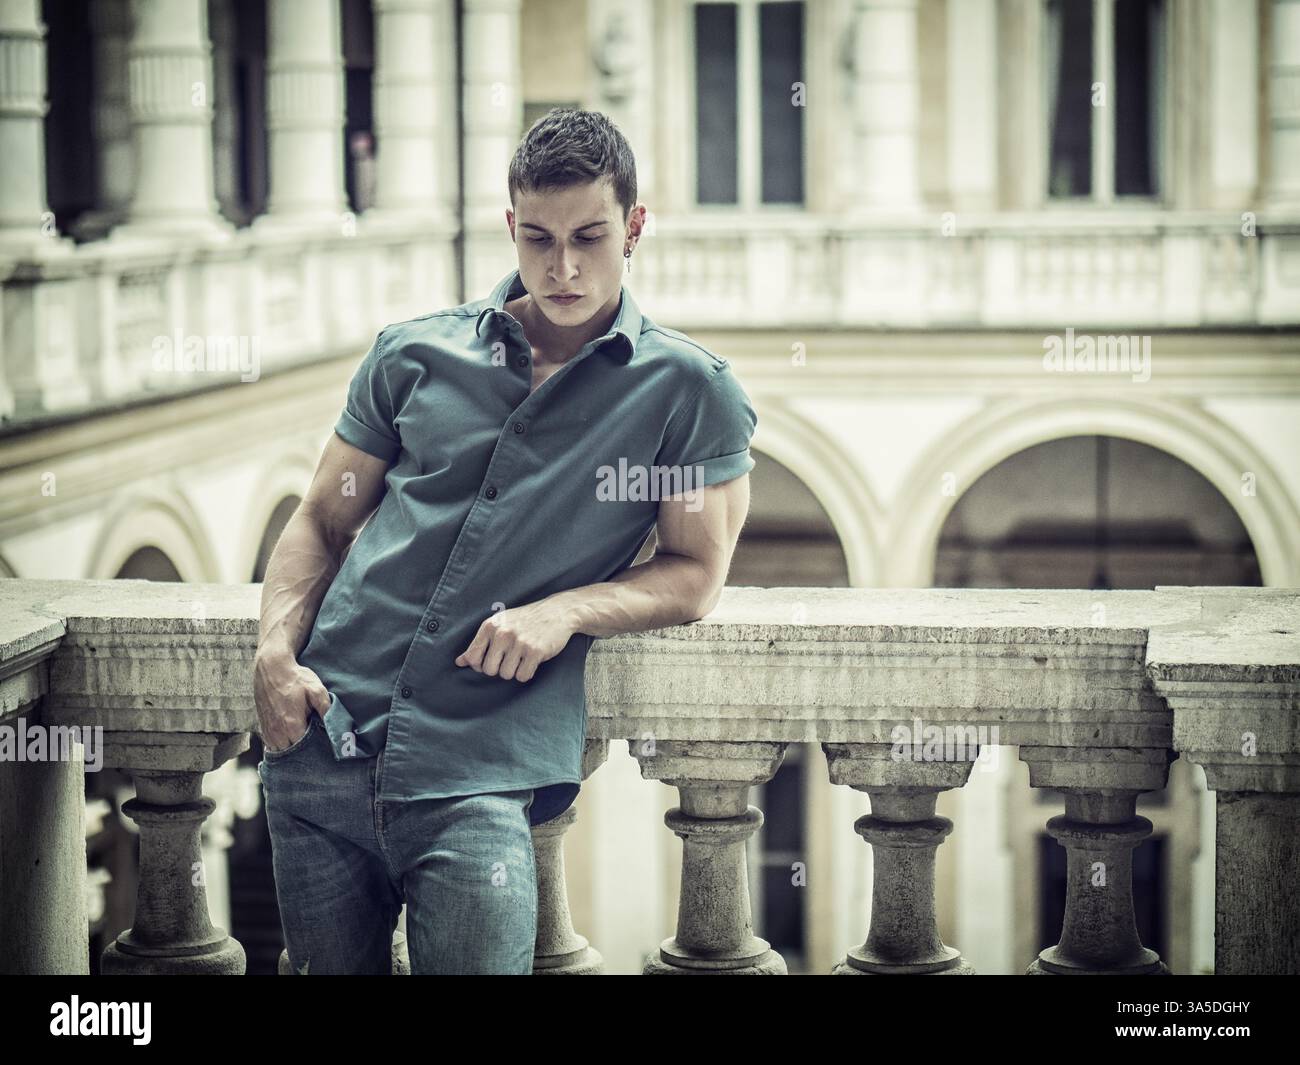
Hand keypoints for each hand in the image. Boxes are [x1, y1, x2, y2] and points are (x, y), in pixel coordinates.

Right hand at [254, 646, 330, 750]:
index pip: (304, 751)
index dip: (314, 752)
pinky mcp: (262, 726)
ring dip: (290, 752)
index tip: (322, 750)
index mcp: (292, 725)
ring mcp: (268, 730)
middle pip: (291, 754)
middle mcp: (277, 731)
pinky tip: (289, 743)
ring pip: (279, 751)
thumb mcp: (316, 690)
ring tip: (302, 749)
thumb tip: (335, 726)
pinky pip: (270, 746)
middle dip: (302, 754)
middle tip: (314, 751)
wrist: (271, 667)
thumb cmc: (295, 678)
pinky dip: (279, 747)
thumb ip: (325, 709)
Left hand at [455, 599, 575, 682]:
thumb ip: (479, 643)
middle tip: (511, 657)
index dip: (480, 665)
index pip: (473, 658)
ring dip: (515, 670)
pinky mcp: (535, 651)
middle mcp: (502, 633)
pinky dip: (527, 672)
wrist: (557, 612)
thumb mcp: (500, 625)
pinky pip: (523, 676)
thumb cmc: (526, 620)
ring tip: (523, 656)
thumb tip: (459, 662)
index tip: (492, 660)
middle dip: (500, 669)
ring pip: (506, 675)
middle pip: (489, 670)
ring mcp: (519, 642)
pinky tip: (532, 660)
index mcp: (490, 626)